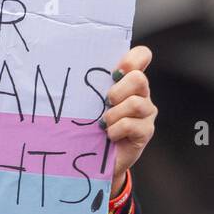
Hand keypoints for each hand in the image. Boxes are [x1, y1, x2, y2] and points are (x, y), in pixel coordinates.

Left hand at [103, 44, 156, 192]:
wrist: (97, 158)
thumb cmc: (90, 124)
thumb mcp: (89, 101)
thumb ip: (90, 85)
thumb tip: (66, 67)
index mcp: (129, 80)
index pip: (142, 56)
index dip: (132, 58)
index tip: (115, 72)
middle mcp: (142, 94)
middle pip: (139, 78)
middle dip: (117, 90)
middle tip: (106, 102)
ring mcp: (146, 113)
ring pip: (135, 103)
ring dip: (113, 114)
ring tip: (103, 124)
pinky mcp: (146, 132)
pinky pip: (131, 125)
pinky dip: (115, 130)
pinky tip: (109, 135)